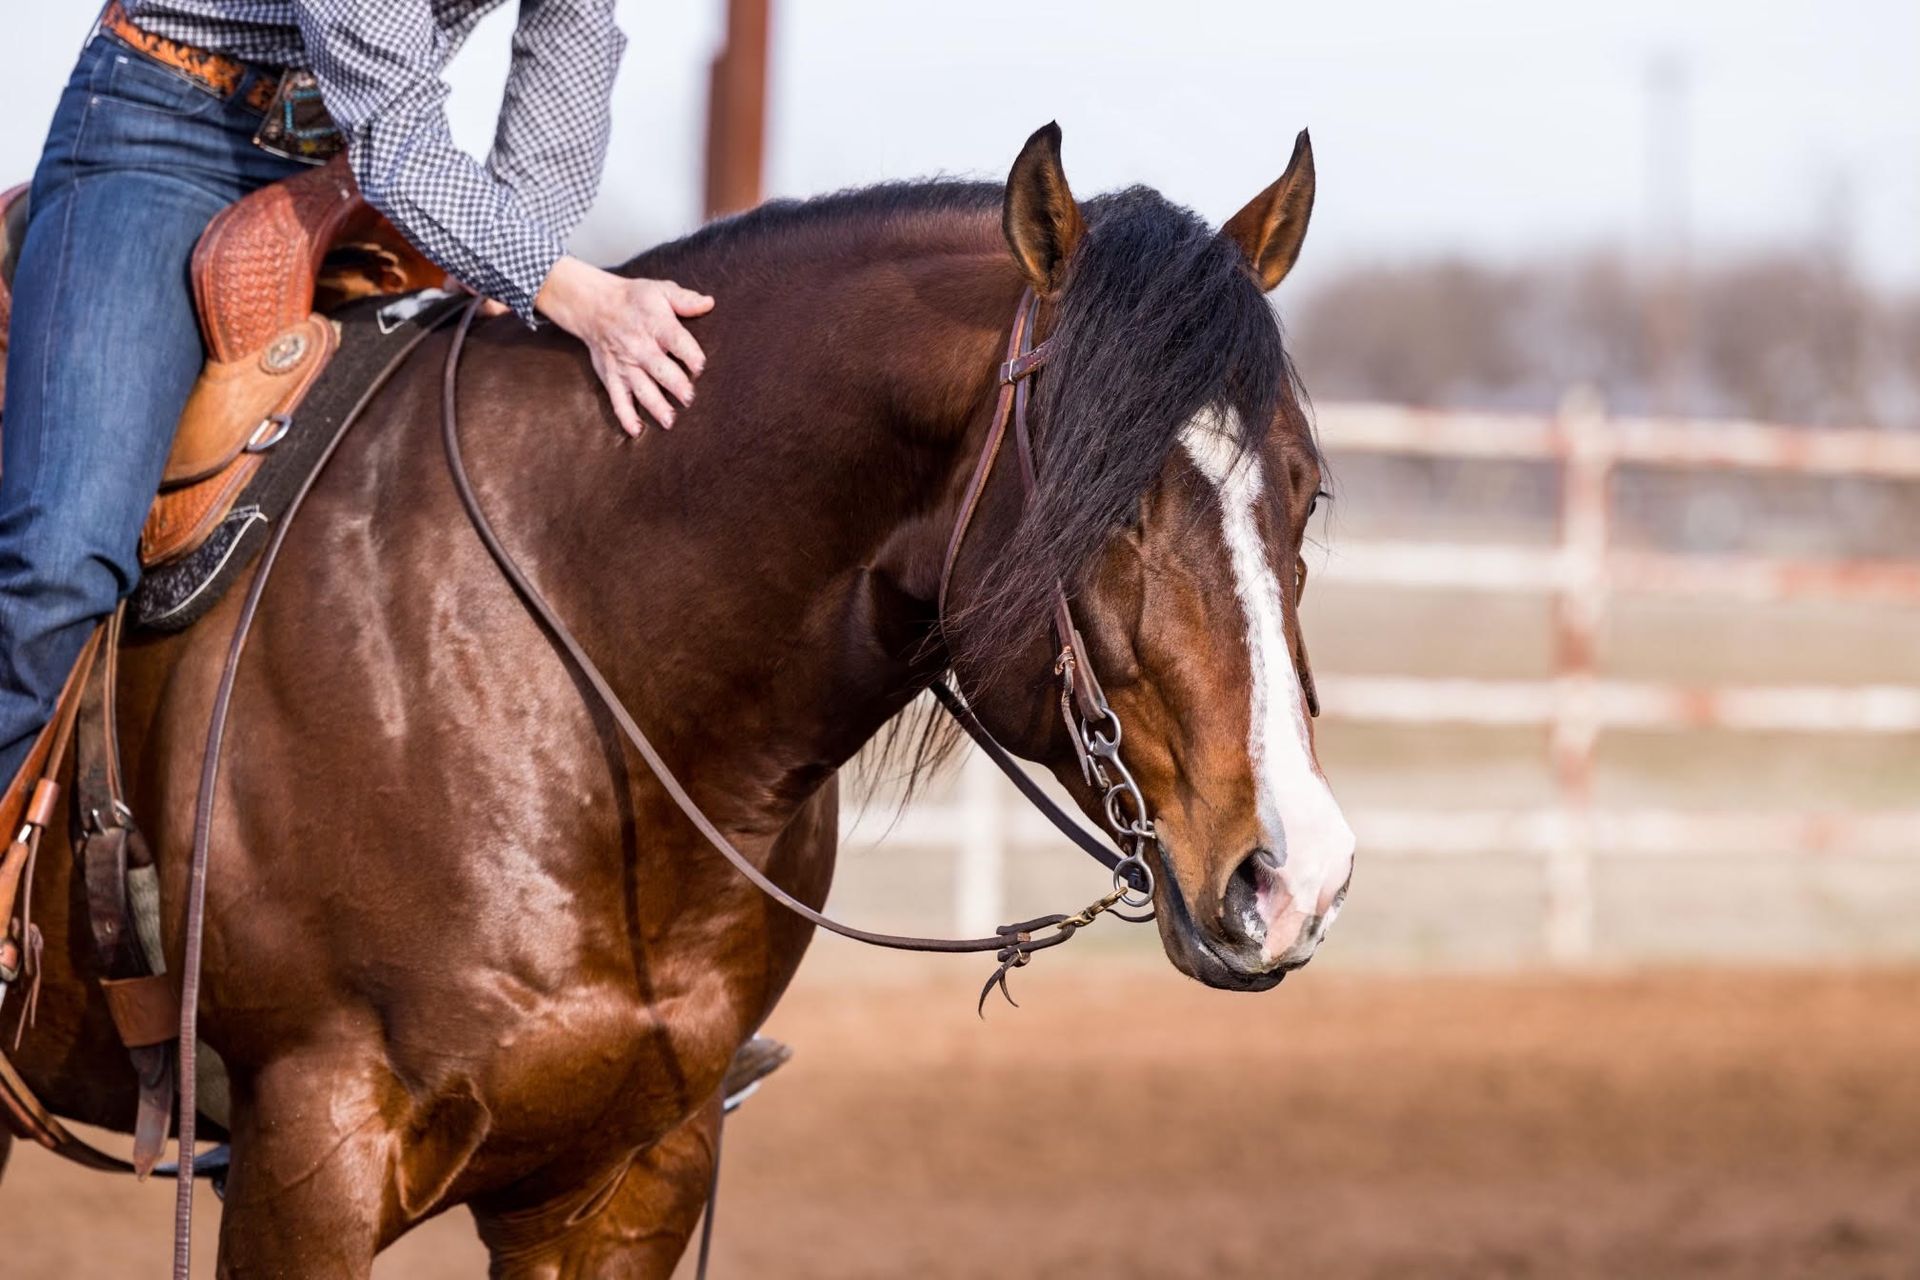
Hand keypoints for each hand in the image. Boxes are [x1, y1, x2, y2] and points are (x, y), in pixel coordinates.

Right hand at [535, 255, 714, 435]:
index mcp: (656, 325)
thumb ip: (685, 299)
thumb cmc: (634, 299)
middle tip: (690, 398)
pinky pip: (618, 400)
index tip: (700, 366)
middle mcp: (639, 347)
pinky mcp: (612, 377)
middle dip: (675, 385)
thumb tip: (709, 303)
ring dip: (655, 406)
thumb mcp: (660, 290)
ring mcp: (625, 365)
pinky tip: (637, 431)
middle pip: (659, 369)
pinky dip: (626, 417)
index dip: (689, 353)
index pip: (675, 340)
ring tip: (670, 421)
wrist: (594, 305)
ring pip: (641, 389)